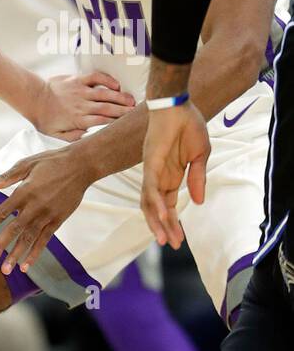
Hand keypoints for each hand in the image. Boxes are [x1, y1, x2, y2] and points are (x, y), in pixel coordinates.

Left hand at [0, 147, 95, 275]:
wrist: (81, 166)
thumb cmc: (52, 162)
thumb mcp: (27, 164)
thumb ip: (8, 176)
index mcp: (24, 192)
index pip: (2, 212)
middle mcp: (35, 206)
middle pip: (14, 230)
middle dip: (1, 247)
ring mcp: (48, 215)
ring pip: (29, 239)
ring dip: (16, 255)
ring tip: (6, 269)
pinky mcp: (58, 220)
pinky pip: (44, 239)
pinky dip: (35, 253)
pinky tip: (26, 265)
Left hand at [32, 71, 134, 140]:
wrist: (33, 98)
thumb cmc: (44, 117)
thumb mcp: (56, 135)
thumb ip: (73, 138)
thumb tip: (88, 137)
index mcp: (77, 120)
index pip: (102, 122)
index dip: (116, 123)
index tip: (126, 124)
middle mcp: (81, 105)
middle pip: (107, 108)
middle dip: (123, 110)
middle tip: (135, 113)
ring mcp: (80, 91)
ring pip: (105, 94)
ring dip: (120, 97)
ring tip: (132, 100)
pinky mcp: (77, 79)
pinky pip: (95, 77)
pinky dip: (107, 80)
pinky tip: (116, 84)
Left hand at [141, 101, 209, 248]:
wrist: (177, 106)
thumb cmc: (188, 126)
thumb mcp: (200, 156)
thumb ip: (197, 179)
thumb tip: (197, 202)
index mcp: (171, 176)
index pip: (168, 204)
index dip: (173, 221)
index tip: (180, 239)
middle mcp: (158, 177)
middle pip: (157, 208)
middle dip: (164, 227)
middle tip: (172, 245)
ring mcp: (152, 171)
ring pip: (150, 202)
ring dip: (156, 221)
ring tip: (164, 238)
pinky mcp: (150, 163)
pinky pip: (150, 187)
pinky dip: (154, 202)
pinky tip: (161, 216)